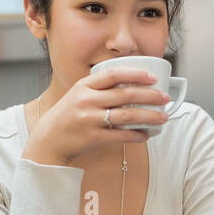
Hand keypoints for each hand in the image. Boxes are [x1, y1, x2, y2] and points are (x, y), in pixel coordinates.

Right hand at [21, 68, 171, 165]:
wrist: (48, 140)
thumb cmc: (66, 117)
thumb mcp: (77, 95)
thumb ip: (98, 89)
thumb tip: (129, 85)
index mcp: (84, 86)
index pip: (113, 74)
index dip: (135, 74)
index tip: (152, 77)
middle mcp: (87, 100)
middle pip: (125, 94)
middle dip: (150, 96)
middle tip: (165, 98)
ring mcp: (90, 119)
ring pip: (127, 115)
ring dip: (149, 116)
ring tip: (163, 117)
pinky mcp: (93, 137)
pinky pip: (121, 135)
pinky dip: (136, 135)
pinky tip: (147, 134)